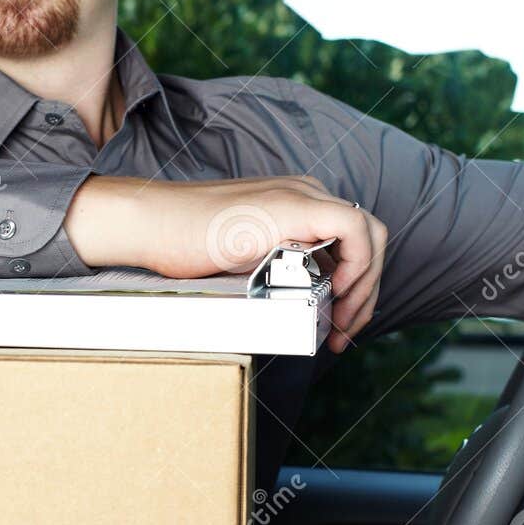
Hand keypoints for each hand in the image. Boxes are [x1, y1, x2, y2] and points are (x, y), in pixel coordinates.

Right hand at [65, 174, 386, 352]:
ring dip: (365, 286)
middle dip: (367, 291)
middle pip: (369, 238)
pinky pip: (355, 231)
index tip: (341, 323)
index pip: (353, 239)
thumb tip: (302, 308)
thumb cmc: (184, 245)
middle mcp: (306, 193)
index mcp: (297, 203)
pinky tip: (338, 296)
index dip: (359, 284)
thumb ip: (276, 269)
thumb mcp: (244, 260)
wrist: (153, 224)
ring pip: (370, 234)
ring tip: (342, 324)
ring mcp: (302, 196)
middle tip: (346, 331)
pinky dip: (358, 266)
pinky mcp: (295, 206)